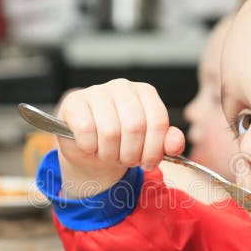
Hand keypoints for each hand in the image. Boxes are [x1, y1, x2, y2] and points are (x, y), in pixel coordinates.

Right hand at [56, 80, 185, 197]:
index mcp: (146, 93)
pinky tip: (90, 146)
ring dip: (109, 154)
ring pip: (110, 131)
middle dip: (131, 154)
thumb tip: (175, 143)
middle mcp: (123, 87)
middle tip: (125, 160)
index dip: (154, 150)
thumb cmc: (122, 143)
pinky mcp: (74, 101)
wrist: (90, 148)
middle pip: (135, 127)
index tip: (147, 163)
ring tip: (108, 154)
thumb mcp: (148, 145)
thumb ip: (167, 144)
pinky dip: (89, 147)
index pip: (158, 122)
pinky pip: (86, 130)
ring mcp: (97, 91)